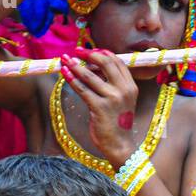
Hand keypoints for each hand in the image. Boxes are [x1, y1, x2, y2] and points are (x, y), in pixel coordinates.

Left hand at [60, 49, 138, 166]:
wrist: (119, 145)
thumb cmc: (117, 123)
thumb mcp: (122, 101)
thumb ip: (112, 85)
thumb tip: (93, 68)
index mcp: (131, 86)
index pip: (117, 62)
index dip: (102, 53)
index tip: (89, 50)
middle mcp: (124, 90)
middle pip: (105, 63)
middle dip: (88, 54)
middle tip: (76, 51)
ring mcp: (112, 99)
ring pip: (90, 76)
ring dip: (75, 65)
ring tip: (65, 60)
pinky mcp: (100, 108)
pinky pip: (82, 89)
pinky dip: (72, 80)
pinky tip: (64, 74)